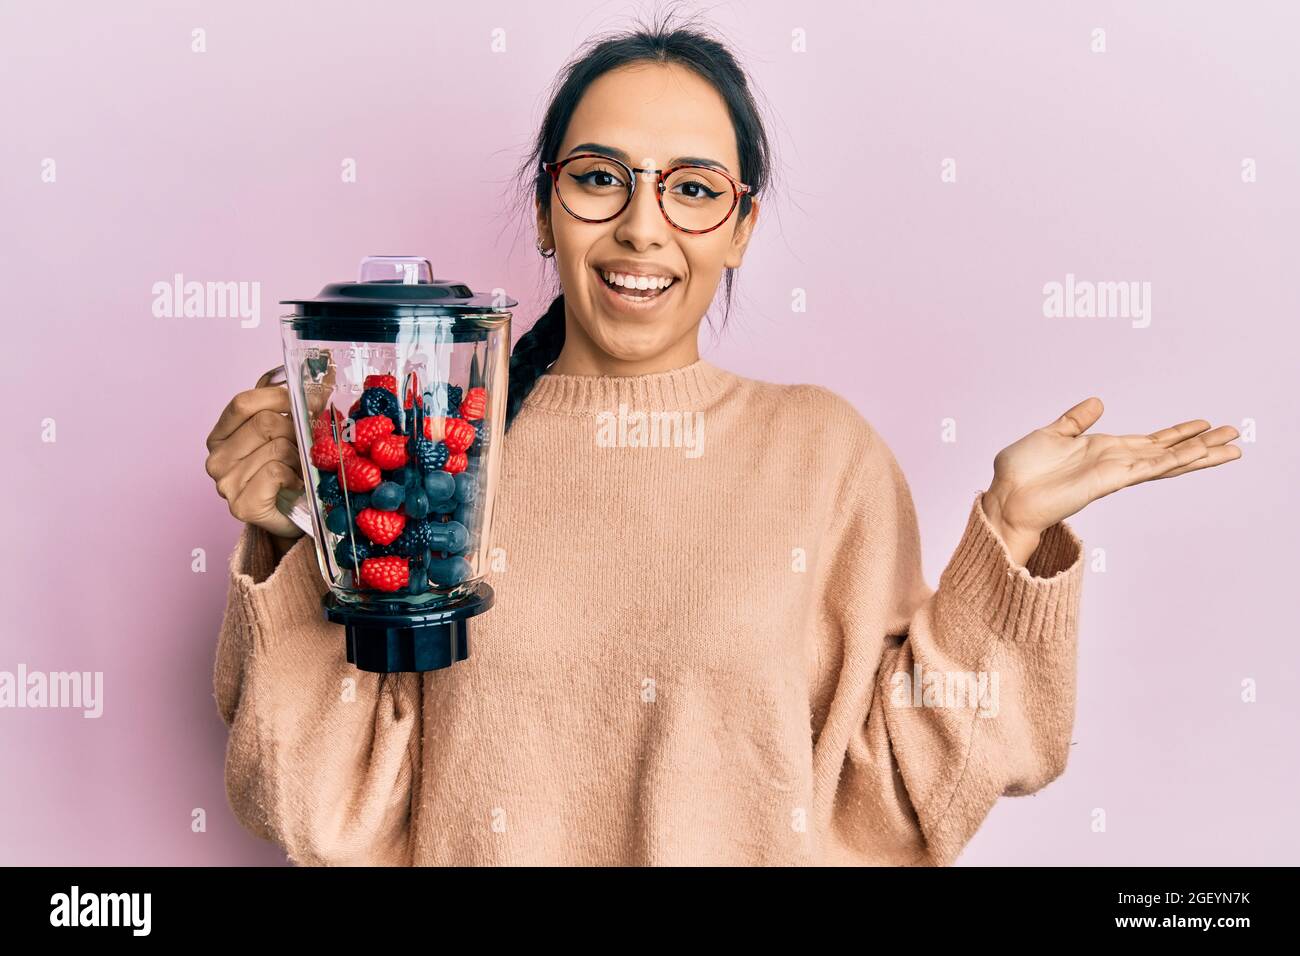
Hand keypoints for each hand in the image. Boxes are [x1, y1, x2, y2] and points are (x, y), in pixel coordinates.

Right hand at [205, 367, 308, 545]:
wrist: (294, 517)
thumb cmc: (290, 472)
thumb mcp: (291, 431)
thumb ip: (297, 400)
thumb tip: (323, 362)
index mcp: (221, 435)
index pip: (243, 402)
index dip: (278, 398)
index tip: (302, 404)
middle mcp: (215, 458)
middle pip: (264, 423)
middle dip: (295, 433)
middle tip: (304, 448)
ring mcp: (225, 483)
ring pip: (276, 447)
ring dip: (299, 458)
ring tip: (298, 470)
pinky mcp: (241, 505)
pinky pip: (276, 472)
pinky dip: (295, 476)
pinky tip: (294, 486)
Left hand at [981, 397, 1242, 566]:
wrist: (1006, 496)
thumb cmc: (1022, 471)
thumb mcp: (1051, 433)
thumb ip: (1076, 420)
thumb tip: (1096, 402)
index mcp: (1103, 449)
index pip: (1151, 441)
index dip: (1178, 433)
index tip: (1205, 424)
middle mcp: (1115, 462)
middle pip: (1169, 452)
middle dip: (1202, 444)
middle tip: (1236, 435)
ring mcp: (1115, 472)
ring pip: (1166, 461)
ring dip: (1198, 453)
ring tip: (1230, 447)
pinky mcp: (1108, 480)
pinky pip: (1146, 468)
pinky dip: (1171, 460)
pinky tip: (1195, 453)